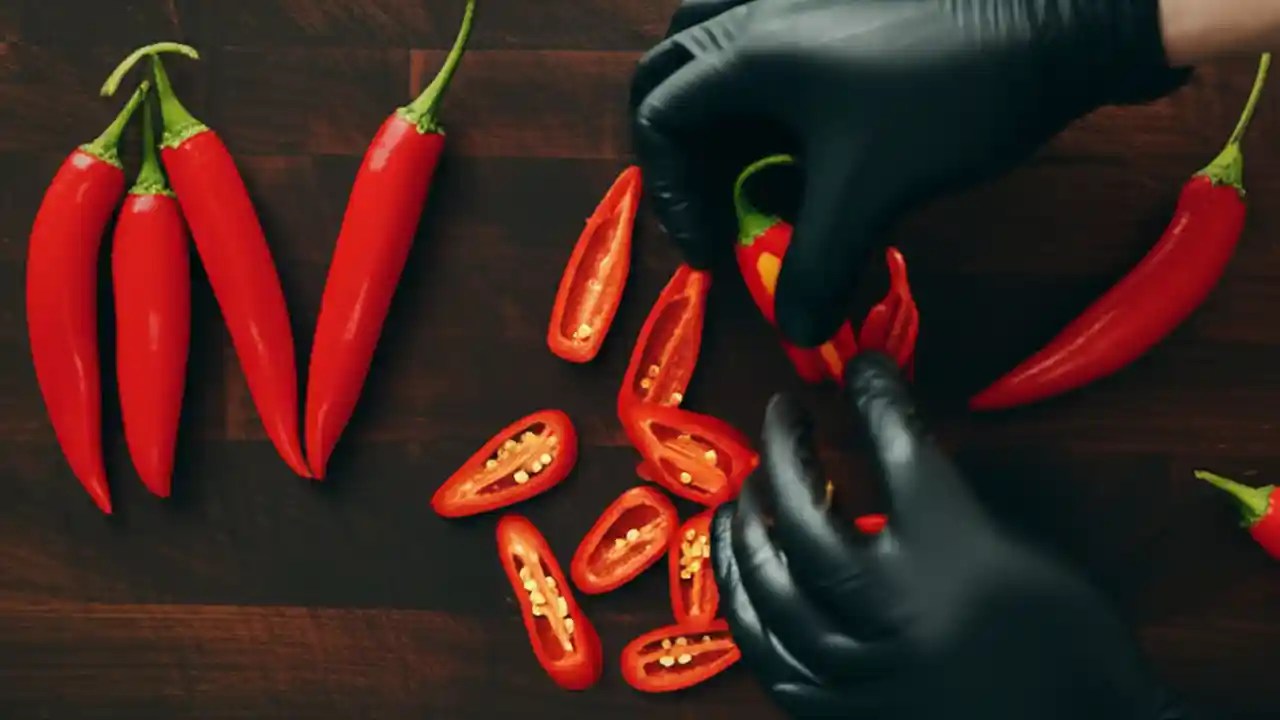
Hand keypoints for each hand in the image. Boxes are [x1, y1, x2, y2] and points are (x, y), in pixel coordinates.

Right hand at [631, 0, 1189, 345]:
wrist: (1056, 24)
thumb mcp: (870, 194)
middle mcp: (761, 15)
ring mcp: (802, 2)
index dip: (671, 194)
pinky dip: (765, 93)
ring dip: (719, 113)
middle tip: (715, 205)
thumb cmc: (950, 99)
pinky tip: (804, 137)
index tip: (712, 247)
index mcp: (748, 55)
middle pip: (674, 74)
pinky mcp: (842, 8)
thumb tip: (795, 331)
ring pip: (717, 45)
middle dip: (682, 150)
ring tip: (753, 169)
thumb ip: (816, 267)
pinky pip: (770, 42)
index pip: (660, 117)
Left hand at [710, 353, 1189, 718]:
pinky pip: (774, 660)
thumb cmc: (1067, 640)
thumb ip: (953, 499)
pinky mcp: (847, 714)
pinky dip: (746, 610)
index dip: (874, 397)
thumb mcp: (1027, 550)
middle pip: (807, 517)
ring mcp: (865, 666)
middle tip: (782, 420)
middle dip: (785, 455)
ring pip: (775, 589)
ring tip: (739, 495)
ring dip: (746, 532)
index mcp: (957, 554)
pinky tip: (737, 575)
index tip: (861, 369)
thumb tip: (892, 443)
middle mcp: (898, 604)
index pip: (898, 447)